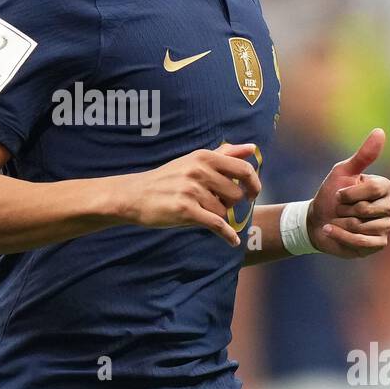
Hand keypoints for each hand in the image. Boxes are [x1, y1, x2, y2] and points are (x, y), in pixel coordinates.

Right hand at [117, 142, 261, 246]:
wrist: (135, 195)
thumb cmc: (168, 179)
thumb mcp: (194, 160)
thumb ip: (225, 154)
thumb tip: (251, 148)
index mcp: (204, 157)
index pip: (243, 169)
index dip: (254, 183)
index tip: (253, 193)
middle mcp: (199, 171)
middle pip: (236, 194)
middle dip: (230, 203)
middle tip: (216, 204)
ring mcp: (192, 191)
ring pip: (224, 211)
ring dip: (217, 215)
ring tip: (200, 211)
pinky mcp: (185, 210)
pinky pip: (216, 224)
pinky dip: (227, 235)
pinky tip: (232, 241)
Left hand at [307, 129, 389, 258]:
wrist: (316, 221)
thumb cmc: (330, 195)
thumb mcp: (342, 172)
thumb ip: (363, 155)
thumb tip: (381, 131)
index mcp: (383, 188)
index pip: (375, 189)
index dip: (351, 193)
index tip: (339, 194)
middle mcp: (388, 207)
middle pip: (370, 209)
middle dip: (346, 210)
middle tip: (339, 209)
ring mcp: (384, 227)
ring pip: (367, 227)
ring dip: (343, 224)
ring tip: (336, 221)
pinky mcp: (377, 244)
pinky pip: (364, 242)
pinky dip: (343, 237)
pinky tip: (330, 230)